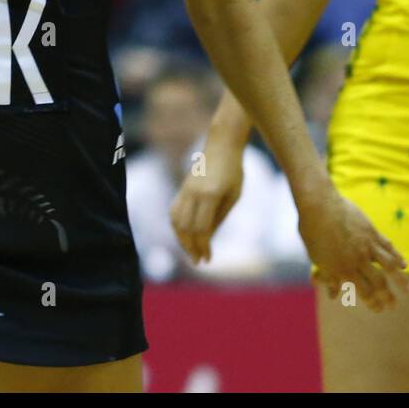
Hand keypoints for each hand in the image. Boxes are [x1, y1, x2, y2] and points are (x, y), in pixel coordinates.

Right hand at [170, 140, 243, 264]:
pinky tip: (185, 235)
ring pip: (176, 220)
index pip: (201, 229)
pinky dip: (177, 226)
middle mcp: (193, 193)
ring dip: (181, 239)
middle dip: (190, 247)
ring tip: (190, 251)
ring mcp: (185, 189)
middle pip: (185, 228)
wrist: (222, 145)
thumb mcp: (233, 195)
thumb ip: (219, 217)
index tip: (208, 259)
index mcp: (209, 195)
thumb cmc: (234, 171)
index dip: (203, 247)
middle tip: (198, 261)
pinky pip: (174, 211)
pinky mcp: (182, 188)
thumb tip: (207, 238)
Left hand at [296, 177, 406, 311]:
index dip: (373, 303)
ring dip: (400, 280)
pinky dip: (398, 257)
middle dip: (388, 297)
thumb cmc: (312, 231)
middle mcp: (358, 260)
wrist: (319, 205)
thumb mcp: (316, 257)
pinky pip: (388, 246)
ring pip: (389, 267)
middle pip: (378, 283)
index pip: (363, 292)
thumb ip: (328, 277)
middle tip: (394, 306)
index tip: (378, 309)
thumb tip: (334, 295)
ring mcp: (367, 245)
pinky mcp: (372, 231)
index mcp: (343, 269)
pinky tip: (404, 265)